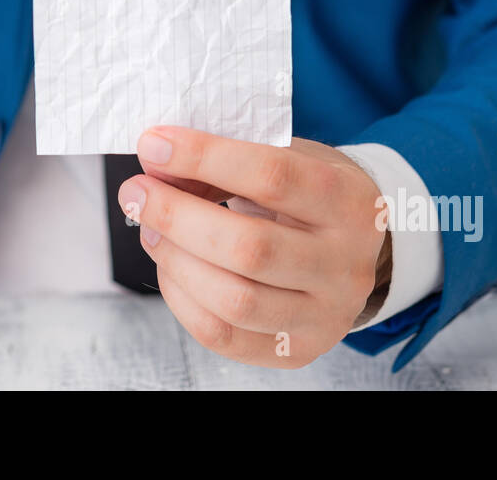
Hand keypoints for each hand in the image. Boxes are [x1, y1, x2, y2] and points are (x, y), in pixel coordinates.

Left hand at [118, 127, 389, 367]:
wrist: (360, 249)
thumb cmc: (311, 194)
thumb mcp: (288, 158)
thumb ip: (227, 160)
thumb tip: (157, 165)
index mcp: (349, 202)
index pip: (273, 176)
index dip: (205, 158)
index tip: (154, 145)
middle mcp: (345, 264)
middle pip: (250, 247)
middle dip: (177, 216)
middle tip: (136, 192)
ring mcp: (326, 315)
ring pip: (234, 300)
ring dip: (174, 259)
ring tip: (149, 230)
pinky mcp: (297, 350)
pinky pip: (223, 335)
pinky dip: (181, 298)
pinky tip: (169, 266)